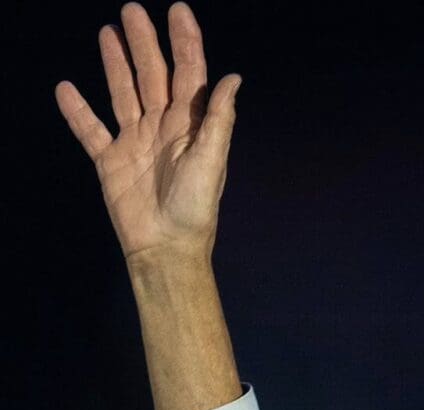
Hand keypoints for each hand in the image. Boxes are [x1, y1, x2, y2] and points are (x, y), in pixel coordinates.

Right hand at [55, 3, 239, 261]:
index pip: (188, 75)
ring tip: (107, 32)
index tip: (178, 11)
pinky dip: (78, 112)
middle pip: (152, 76)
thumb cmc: (194, 210)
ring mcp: (135, 144)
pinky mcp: (111, 162)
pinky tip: (66, 89)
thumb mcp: (211, 161)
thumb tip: (233, 78)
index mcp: (189, 127)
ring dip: (115, 64)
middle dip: (143, 43)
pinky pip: (90, 131)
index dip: (184, 43)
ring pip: (123, 94)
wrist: (166, 249)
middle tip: (132, 10)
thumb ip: (218, 119)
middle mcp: (162, 130)